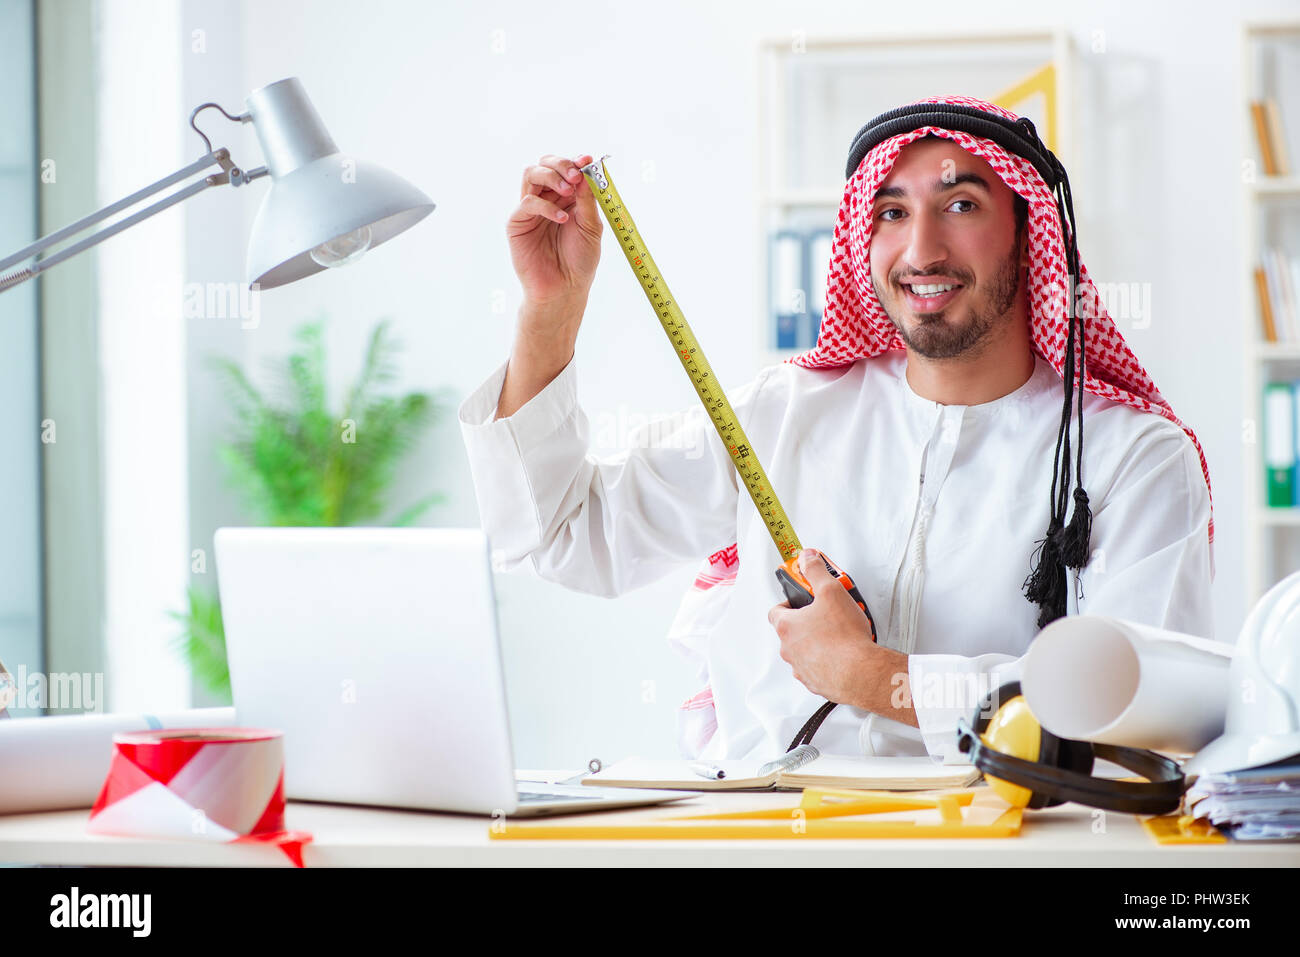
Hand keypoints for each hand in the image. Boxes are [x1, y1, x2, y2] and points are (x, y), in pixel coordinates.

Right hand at [507, 153, 602, 306]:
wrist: (565, 289)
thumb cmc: (580, 261)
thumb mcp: (591, 227)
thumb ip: (587, 199)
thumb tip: (586, 171)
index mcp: (566, 198)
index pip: (565, 169)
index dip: (575, 162)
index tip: (587, 160)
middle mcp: (547, 199)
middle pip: (545, 165)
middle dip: (561, 164)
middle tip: (576, 175)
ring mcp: (531, 209)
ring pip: (531, 174)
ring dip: (551, 176)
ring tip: (568, 190)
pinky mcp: (517, 223)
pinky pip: (528, 202)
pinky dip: (546, 206)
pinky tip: (562, 219)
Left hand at [767, 549, 907, 716]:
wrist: (859, 672)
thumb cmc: (843, 637)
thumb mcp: (831, 591)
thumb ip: (816, 571)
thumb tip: (807, 558)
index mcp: (786, 627)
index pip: (777, 610)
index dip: (791, 601)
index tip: (804, 596)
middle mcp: (789, 649)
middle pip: (792, 630)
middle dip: (808, 620)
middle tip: (828, 613)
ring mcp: (801, 668)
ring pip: (804, 650)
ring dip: (817, 641)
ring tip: (841, 632)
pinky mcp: (816, 682)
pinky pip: (817, 667)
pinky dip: (827, 660)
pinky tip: (845, 652)